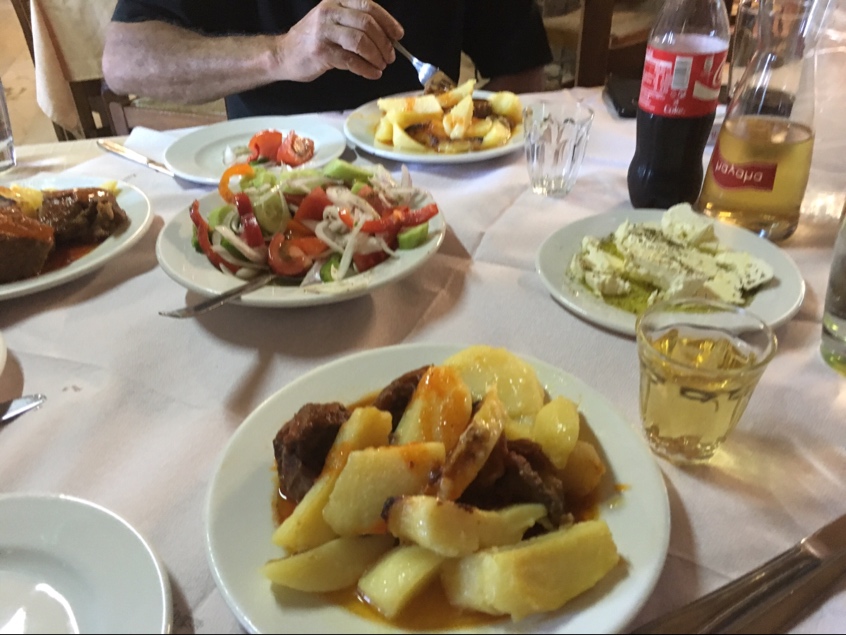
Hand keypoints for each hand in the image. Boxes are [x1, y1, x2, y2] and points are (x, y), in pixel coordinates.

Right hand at [279, 0, 403, 81]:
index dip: (387, 21)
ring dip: (376, 56)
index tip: (399, 35)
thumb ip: (356, 24)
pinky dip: (366, 69)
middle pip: (367, 24)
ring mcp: (324, 32)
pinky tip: (372, 74)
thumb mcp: (333, 22)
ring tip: (382, 66)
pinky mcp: (321, 52)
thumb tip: (388, 37)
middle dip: (384, 42)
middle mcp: (329, 12)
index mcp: (336, 1)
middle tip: (390, 56)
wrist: (284, 54)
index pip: (368, 6)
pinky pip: (351, 60)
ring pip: (360, 41)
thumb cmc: (314, 40)